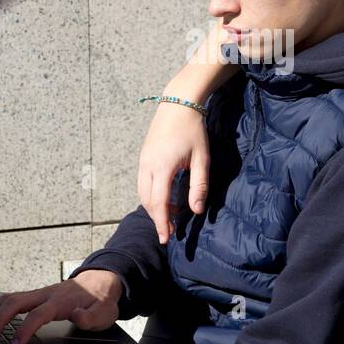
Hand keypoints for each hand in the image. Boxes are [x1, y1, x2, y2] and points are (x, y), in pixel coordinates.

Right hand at [0, 269, 122, 343]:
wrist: (102, 282)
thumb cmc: (101, 301)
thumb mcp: (104, 313)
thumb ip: (91, 317)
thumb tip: (77, 316)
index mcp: (61, 302)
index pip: (37, 315)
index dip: (24, 331)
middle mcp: (46, 295)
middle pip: (15, 303)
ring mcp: (39, 294)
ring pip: (9, 299)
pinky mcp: (35, 296)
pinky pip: (11, 296)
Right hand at [138, 100, 210, 244]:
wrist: (179, 104)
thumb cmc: (193, 130)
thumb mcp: (201, 159)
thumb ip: (199, 186)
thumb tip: (196, 210)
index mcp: (162, 168)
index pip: (159, 203)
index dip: (163, 223)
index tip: (166, 239)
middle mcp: (148, 166)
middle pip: (148, 201)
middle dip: (158, 219)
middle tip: (170, 232)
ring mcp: (143, 160)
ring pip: (143, 192)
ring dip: (154, 207)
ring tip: (170, 217)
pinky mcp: (144, 156)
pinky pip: (143, 183)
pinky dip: (151, 195)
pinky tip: (164, 198)